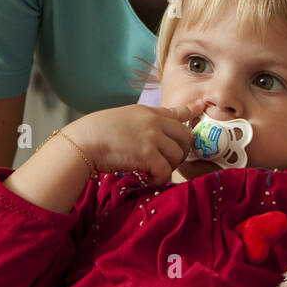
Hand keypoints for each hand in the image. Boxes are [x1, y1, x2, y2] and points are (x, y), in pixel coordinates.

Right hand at [65, 100, 201, 184]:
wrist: (84, 141)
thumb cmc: (97, 132)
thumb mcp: (124, 118)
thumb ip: (143, 123)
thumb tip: (155, 135)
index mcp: (149, 112)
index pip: (177, 111)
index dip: (192, 110)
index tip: (202, 106)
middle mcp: (155, 121)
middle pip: (185, 137)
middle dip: (181, 152)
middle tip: (167, 162)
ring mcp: (152, 136)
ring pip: (177, 155)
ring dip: (168, 167)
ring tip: (154, 172)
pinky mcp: (147, 154)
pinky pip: (165, 170)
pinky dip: (159, 178)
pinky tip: (148, 179)